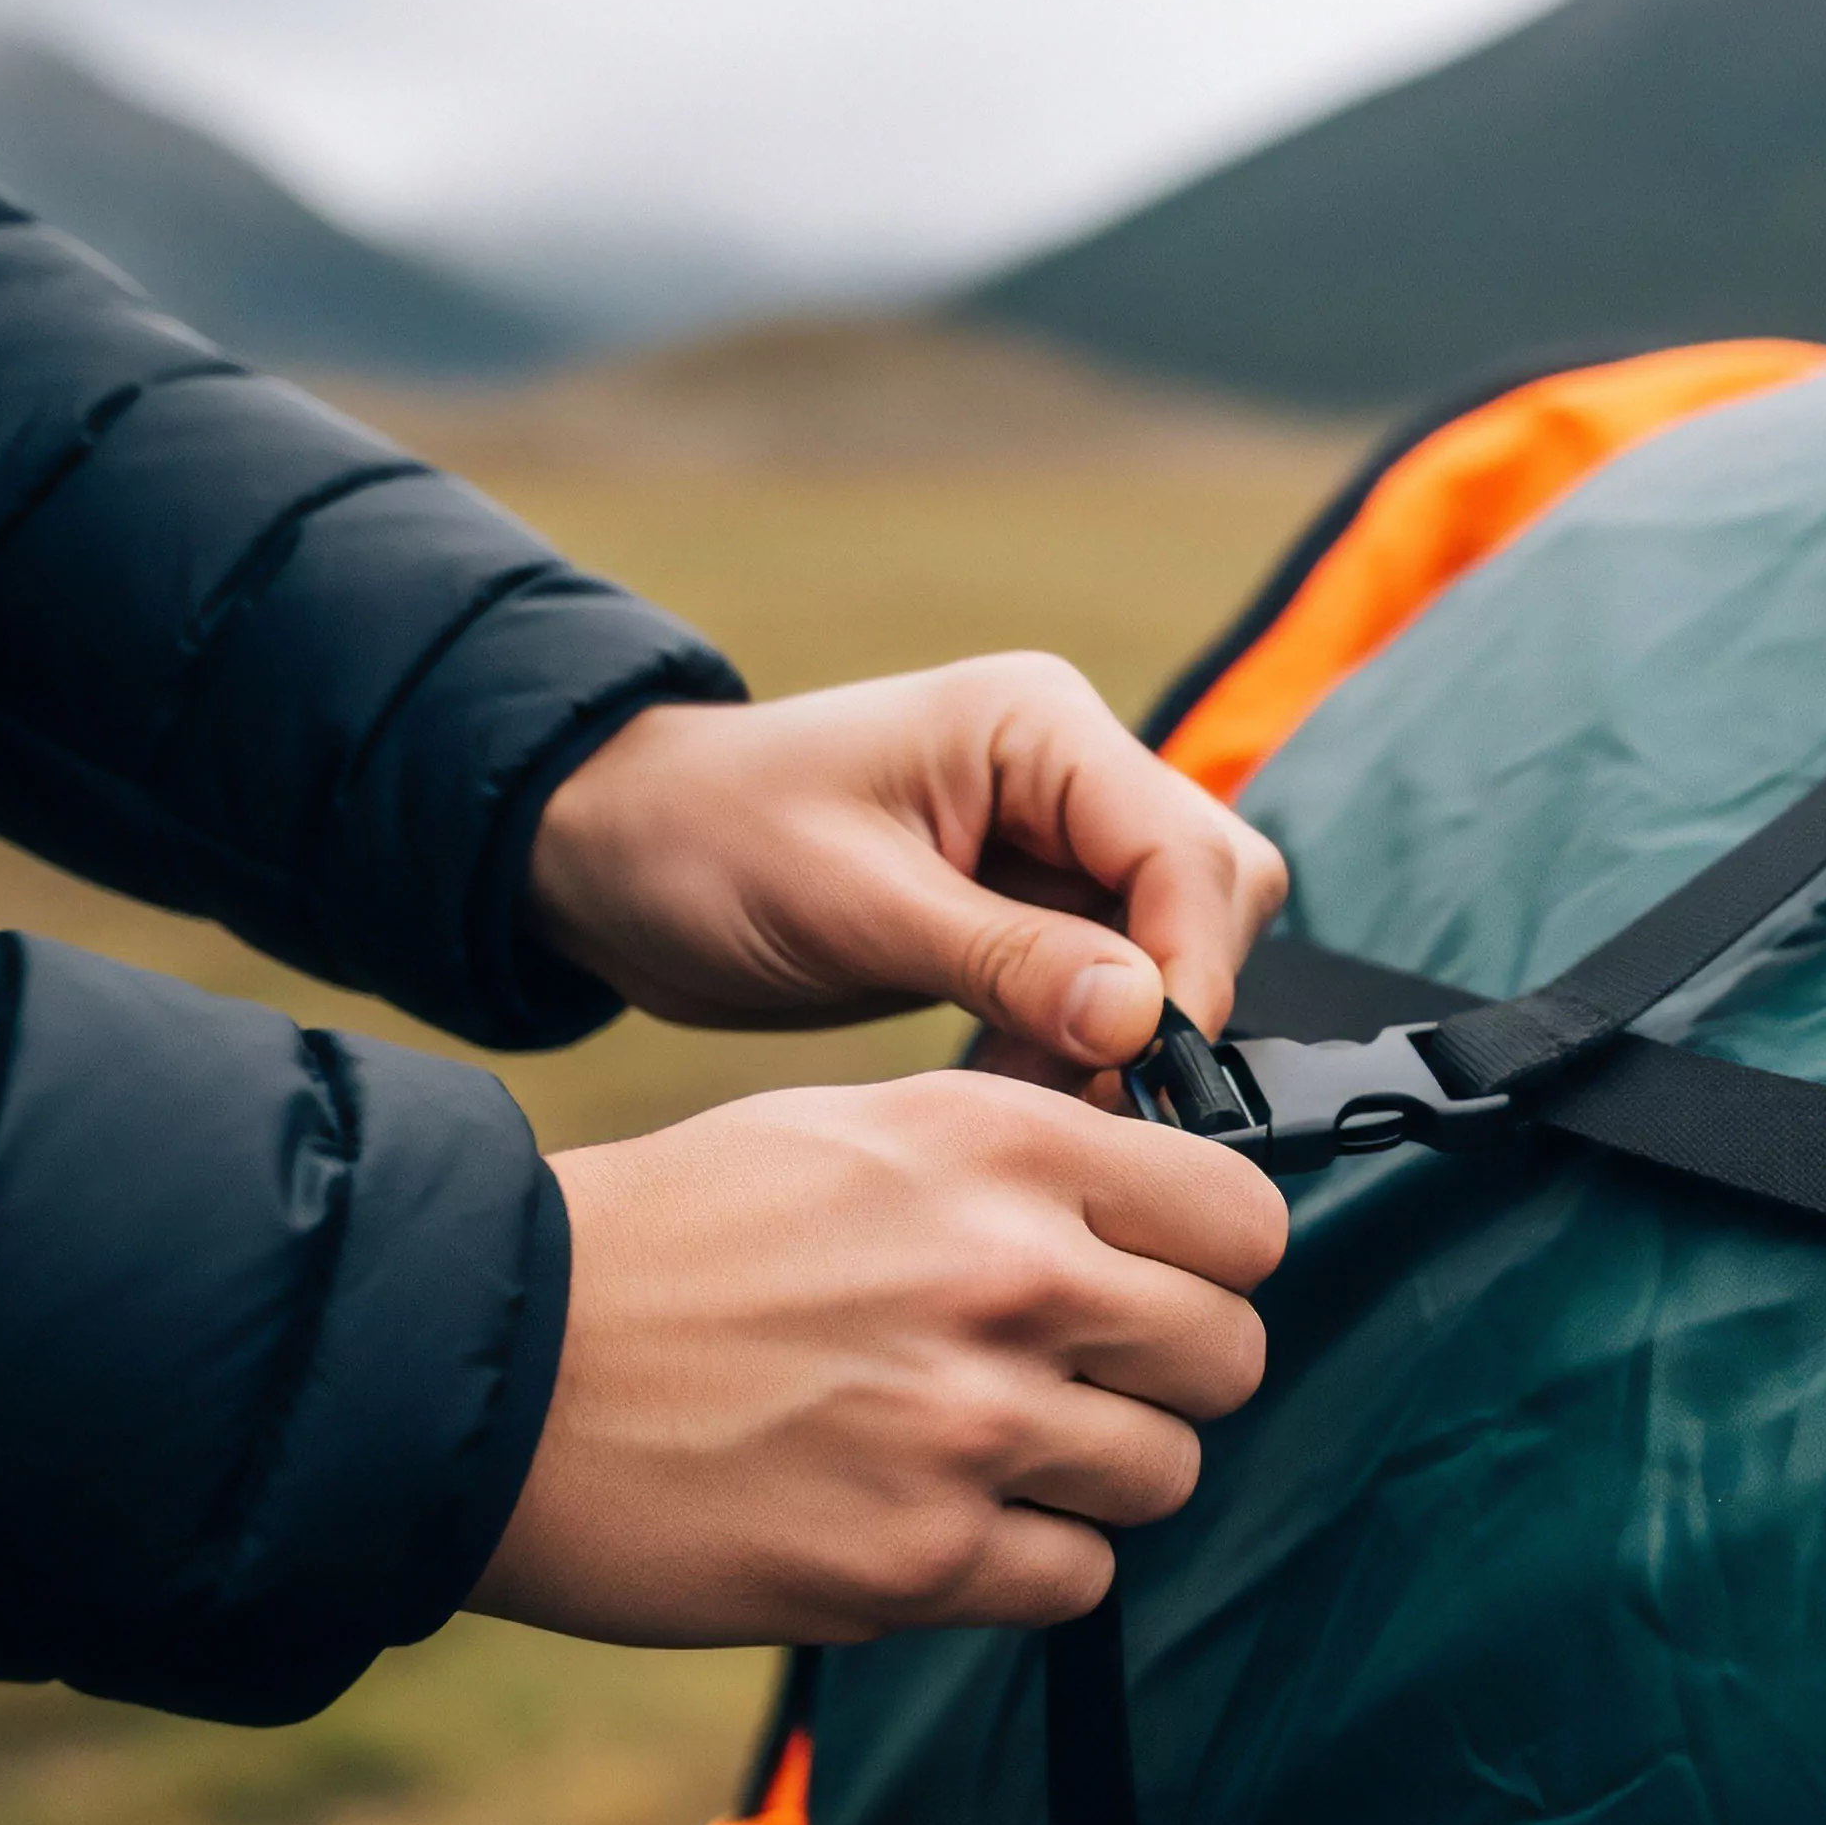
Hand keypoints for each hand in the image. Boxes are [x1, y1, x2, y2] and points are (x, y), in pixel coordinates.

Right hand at [468, 1071, 1286, 1644]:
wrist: (496, 1362)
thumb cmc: (675, 1237)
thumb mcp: (860, 1127)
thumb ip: (1026, 1160)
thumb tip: (1161, 1204)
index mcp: (1004, 1149)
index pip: (1244, 1221)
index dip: (1215, 1262)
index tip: (1163, 1283)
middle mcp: (1011, 1277)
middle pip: (1227, 1354)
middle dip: (1168, 1375)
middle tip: (1078, 1379)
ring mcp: (971, 1423)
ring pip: (1163, 1472)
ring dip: (1093, 1474)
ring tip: (980, 1445)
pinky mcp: (920, 1555)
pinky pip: (1076, 1578)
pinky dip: (1026, 1562)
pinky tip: (935, 1515)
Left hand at [529, 654, 1288, 1085]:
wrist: (612, 862)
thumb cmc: (704, 845)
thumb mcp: (848, 903)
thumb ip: (1006, 958)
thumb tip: (1143, 1018)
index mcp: (1039, 726)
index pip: (1187, 847)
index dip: (1189, 965)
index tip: (1147, 1069)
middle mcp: (1070, 772)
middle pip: (1212, 891)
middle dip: (1173, 1000)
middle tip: (1097, 1095)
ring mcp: (1058, 840)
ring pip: (1174, 948)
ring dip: (1128, 1036)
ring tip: (1032, 1098)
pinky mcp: (1035, 908)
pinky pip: (1113, 986)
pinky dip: (1082, 1048)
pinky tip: (1012, 1087)